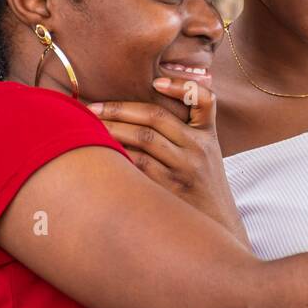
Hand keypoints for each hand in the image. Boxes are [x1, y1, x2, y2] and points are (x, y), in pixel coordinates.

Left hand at [88, 79, 246, 242]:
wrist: (219, 226)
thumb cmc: (203, 188)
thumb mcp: (207, 156)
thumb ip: (187, 133)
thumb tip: (147, 110)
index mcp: (207, 136)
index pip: (204, 100)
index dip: (180, 86)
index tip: (156, 81)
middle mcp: (198, 149)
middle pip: (156, 117)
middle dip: (120, 109)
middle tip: (92, 107)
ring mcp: (185, 169)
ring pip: (143, 139)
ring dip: (112, 130)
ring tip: (88, 126)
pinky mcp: (171, 190)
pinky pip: (138, 165)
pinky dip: (119, 154)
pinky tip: (101, 152)